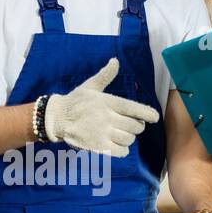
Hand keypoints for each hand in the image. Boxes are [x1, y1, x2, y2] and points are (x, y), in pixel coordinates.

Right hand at [44, 58, 159, 156]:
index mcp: (109, 102)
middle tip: (131, 126)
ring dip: (129, 138)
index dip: (148, 114)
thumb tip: (115, 61)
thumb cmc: (76, 101)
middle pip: (135, 126)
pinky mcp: (98, 146)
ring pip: (129, 139)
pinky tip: (118, 145)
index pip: (135, 108)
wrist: (57, 118)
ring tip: (122, 134)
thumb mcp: (90, 85)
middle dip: (137, 127)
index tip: (154, 118)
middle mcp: (108, 117)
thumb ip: (105, 75)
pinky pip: (121, 151)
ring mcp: (103, 132)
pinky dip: (123, 150)